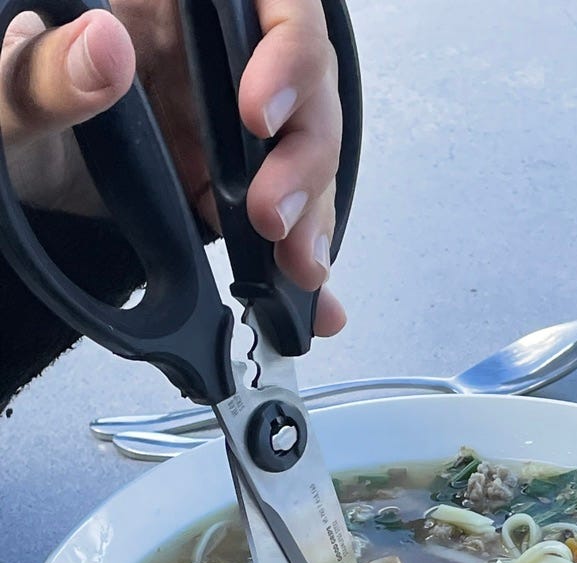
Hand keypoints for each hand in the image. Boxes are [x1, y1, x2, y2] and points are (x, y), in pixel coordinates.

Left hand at [0, 1, 344, 334]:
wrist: (11, 184)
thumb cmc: (6, 114)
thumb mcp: (4, 93)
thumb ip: (41, 72)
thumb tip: (103, 49)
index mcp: (164, 1)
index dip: (286, 47)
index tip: (259, 113)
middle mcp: (205, 53)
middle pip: (304, 82)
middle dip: (303, 154)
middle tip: (271, 214)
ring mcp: (222, 117)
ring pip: (304, 148)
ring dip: (311, 211)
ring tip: (298, 263)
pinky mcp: (227, 174)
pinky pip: (286, 202)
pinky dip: (302, 246)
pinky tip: (309, 285)